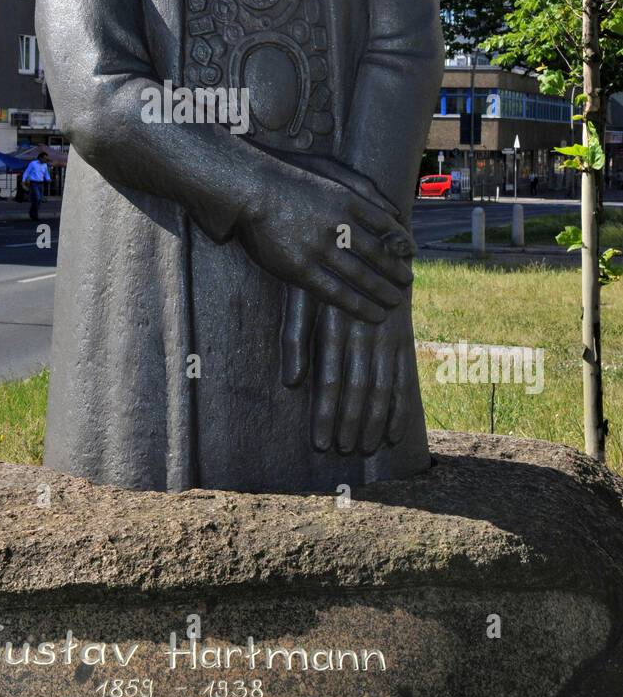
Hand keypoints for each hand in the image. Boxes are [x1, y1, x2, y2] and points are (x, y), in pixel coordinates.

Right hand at [235, 166, 412, 322]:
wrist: (250, 188)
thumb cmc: (288, 176)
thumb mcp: (330, 170)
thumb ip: (365, 189)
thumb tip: (395, 211)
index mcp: (349, 201)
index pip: (386, 226)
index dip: (400, 242)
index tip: (410, 254)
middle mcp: (340, 226)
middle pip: (378, 254)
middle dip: (395, 271)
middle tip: (407, 281)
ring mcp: (320, 248)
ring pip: (361, 276)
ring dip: (382, 291)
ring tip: (394, 301)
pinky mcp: (300, 268)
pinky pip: (334, 292)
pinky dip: (356, 305)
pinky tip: (372, 314)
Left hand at [281, 289, 417, 453]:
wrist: (371, 244)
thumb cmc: (326, 274)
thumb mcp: (302, 296)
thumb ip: (293, 337)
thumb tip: (291, 382)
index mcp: (336, 326)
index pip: (330, 381)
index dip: (325, 414)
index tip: (320, 443)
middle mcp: (365, 334)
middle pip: (358, 389)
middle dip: (350, 425)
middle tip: (342, 452)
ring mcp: (388, 337)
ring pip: (383, 388)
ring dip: (375, 423)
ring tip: (365, 449)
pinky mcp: (403, 338)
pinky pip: (405, 379)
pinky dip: (400, 409)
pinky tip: (393, 434)